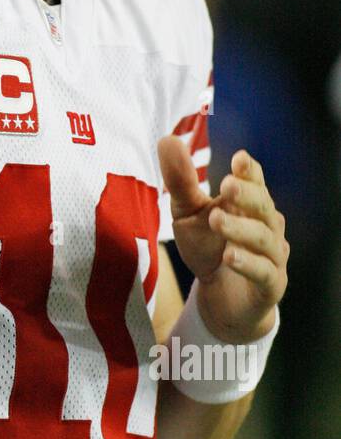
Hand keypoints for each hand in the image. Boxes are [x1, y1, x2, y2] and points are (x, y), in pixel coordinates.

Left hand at [157, 137, 288, 343]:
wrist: (221, 299)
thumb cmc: (208, 248)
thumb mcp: (187, 214)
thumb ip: (180, 182)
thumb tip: (167, 139)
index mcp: (249, 204)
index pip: (255, 181)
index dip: (249, 171)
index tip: (238, 158)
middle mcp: (266, 226)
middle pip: (264, 206)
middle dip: (248, 194)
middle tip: (226, 185)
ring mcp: (272, 256)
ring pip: (264, 238)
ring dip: (241, 228)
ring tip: (216, 220)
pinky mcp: (270, 285)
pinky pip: (265, 272)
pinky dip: (249, 263)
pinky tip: (230, 255)